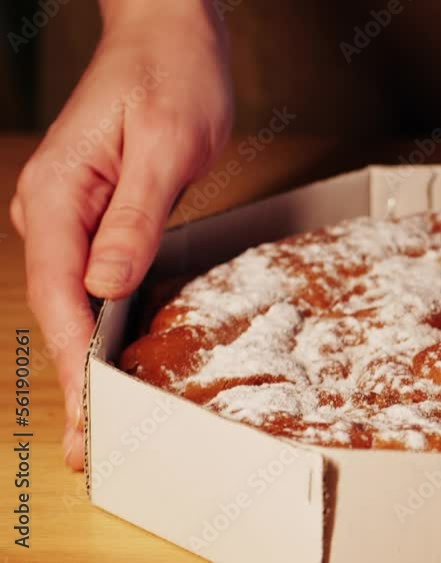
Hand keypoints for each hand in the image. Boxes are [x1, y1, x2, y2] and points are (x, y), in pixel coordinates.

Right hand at [9, 2, 231, 469]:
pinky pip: (93, 284)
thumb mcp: (165, 146)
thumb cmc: (170, 78)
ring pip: (73, 304)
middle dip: (75, 381)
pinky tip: (114, 361)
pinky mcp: (98, 219)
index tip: (91, 415)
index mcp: (58, 197)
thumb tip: (106, 284)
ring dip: (87, 362)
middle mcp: (52, 214)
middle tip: (94, 448)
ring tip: (103, 423)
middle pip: (58, 311)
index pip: (59, 295)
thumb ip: (133, 217)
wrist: (170, 38)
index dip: (74, 362)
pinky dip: (102, 328)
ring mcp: (71, 219)